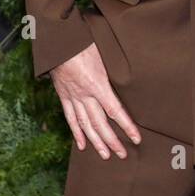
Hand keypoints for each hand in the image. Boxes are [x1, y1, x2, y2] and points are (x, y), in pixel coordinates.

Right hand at [49, 42, 140, 159]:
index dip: (126, 126)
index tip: (136, 138)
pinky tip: (82, 145)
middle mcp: (84, 94)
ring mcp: (72, 97)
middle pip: (100, 123)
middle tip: (122, 154)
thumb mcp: (105, 53)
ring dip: (96, 142)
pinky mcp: (63, 96)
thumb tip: (132, 76)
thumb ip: (115, 69)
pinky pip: (70, 118)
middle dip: (112, 141)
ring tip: (105, 155)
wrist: (58, 40)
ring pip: (85, 125)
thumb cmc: (84, 42)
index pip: (115, 111)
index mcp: (97, 84)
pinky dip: (76, 133)